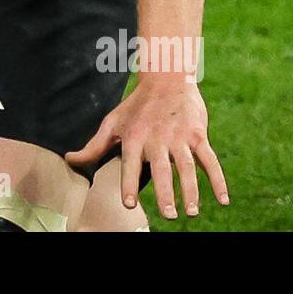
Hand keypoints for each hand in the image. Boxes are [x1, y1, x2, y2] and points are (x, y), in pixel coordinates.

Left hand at [64, 75, 228, 219]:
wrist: (165, 78)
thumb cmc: (135, 106)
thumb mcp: (112, 122)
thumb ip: (93, 146)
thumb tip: (69, 160)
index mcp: (134, 137)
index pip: (130, 164)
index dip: (129, 183)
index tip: (129, 204)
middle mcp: (157, 138)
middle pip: (162, 169)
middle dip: (165, 192)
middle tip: (168, 215)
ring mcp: (179, 137)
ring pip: (187, 167)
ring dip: (191, 190)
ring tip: (191, 212)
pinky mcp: (198, 134)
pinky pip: (210, 160)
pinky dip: (218, 180)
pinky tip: (224, 200)